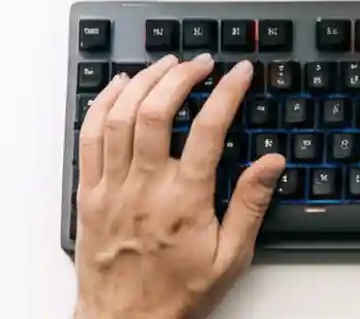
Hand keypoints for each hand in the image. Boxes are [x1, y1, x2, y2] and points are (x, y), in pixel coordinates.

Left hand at [73, 55, 285, 318]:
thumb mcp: (231, 257)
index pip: (207, 129)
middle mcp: (144, 188)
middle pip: (155, 112)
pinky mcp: (88, 196)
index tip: (239, 72)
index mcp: (184, 201)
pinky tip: (118, 88)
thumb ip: (251, 204)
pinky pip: (88, 139)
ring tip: (164, 66)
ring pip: (119, 118)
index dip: (226, 92)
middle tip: (200, 63)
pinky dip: (102, 106)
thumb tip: (272, 163)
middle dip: (180, 76)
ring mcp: (111, 189)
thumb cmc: (177, 296)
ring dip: (142, 83)